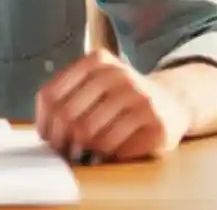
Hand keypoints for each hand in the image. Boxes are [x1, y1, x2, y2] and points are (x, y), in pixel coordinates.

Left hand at [35, 50, 190, 162]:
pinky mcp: (154, 120)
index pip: (51, 95)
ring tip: (88, 152)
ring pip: (90, 133)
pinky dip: (107, 154)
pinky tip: (111, 151)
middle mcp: (117, 73)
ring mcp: (138, 95)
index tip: (49, 138)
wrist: (172, 101)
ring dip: (84, 150)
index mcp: (96, 60)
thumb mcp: (96, 85)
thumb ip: (69, 98)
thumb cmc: (123, 99)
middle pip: (67, 116)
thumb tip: (46, 133)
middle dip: (62, 140)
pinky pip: (115, 146)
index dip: (44, 123)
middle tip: (67, 151)